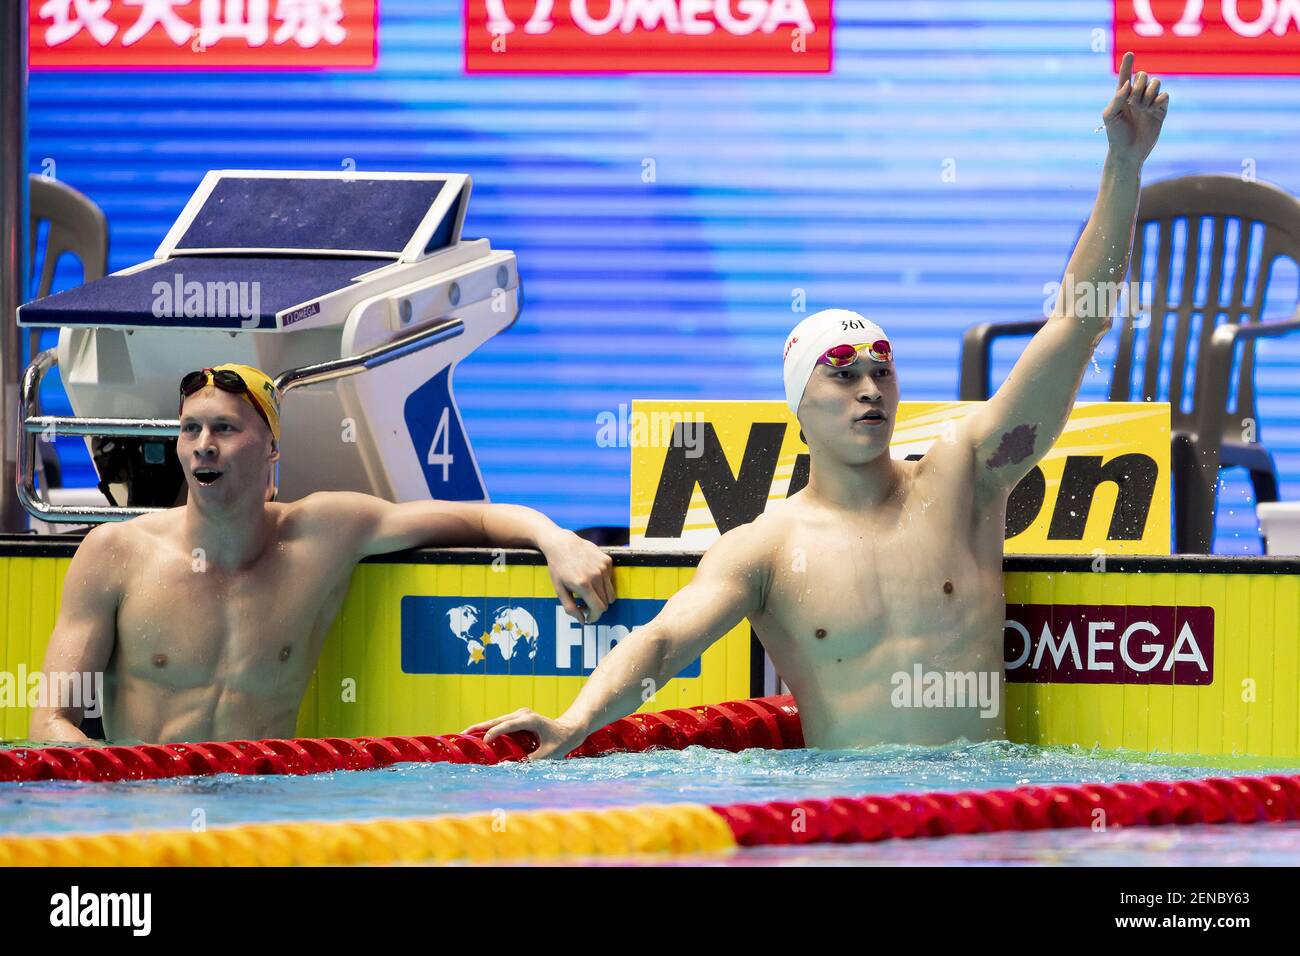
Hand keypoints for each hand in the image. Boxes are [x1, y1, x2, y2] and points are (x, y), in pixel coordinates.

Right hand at [463, 708, 586, 759]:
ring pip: (496, 720)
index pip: (507, 725)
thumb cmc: (562, 741)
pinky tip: (477, 736)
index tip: (484, 742)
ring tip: (463, 735)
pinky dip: (488, 729)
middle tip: (461, 735)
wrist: (570, 729)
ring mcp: (519, 715)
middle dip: (478, 727)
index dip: (494, 733)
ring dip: (480, 728)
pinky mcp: (518, 718)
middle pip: (496, 720)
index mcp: (530, 720)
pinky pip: (500, 723)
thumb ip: (532, 761)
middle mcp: (522, 714)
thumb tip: (512, 768)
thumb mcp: (549, 754)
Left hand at [539, 529, 615, 623]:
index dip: (595, 616)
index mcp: (583, 585)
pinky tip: (590, 575)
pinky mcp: (607, 560)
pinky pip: (610, 579)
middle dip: (596, 607)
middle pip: (606, 602)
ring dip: (601, 596)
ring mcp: (603, 567)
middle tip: (584, 603)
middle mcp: (596, 576)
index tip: (589, 618)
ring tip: (589, 591)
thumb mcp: (559, 590)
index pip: (599, 608)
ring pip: (610, 592)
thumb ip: (570, 608)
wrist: (562, 544)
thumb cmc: (558, 567)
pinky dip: (603, 582)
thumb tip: (582, 621)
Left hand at [1103, 51, 1168, 165]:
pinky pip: (1165, 95)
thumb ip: (1116, 99)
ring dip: (1149, 93)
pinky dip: (1159, 100)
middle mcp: (1137, 96)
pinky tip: (1152, 110)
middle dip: (1140, 84)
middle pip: (1144, 75)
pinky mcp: (1161, 110)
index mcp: (1122, 96)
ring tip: (1143, 108)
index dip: (1128, 65)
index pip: (1125, 76)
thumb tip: (1127, 85)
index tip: (1129, 53)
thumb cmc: (1115, 136)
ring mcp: (1150, 102)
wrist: (1128, 152)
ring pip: (1156, 83)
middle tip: (1133, 102)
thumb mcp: (1109, 117)